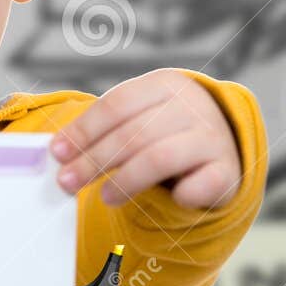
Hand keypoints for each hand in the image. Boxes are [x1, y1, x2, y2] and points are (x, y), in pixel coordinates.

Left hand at [51, 68, 240, 208]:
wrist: (220, 148)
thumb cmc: (166, 134)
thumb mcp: (139, 119)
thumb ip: (105, 131)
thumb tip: (58, 152)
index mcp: (165, 84)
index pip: (116, 104)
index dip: (83, 130)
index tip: (57, 153)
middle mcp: (192, 106)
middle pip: (132, 133)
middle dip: (94, 160)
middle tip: (67, 182)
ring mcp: (212, 137)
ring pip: (159, 158)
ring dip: (125, 180)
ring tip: (105, 197)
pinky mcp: (227, 171)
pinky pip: (199, 186)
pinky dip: (181, 195)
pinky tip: (169, 201)